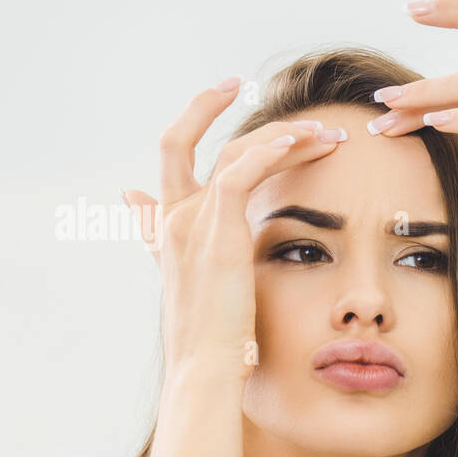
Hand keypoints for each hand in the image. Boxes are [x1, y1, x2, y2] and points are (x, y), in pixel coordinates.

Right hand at [122, 80, 346, 381]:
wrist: (206, 371)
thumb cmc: (212, 342)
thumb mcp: (190, 289)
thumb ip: (168, 244)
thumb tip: (135, 204)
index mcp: (168, 230)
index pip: (170, 158)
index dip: (193, 121)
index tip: (222, 95)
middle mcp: (172, 218)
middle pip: (179, 139)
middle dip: (210, 104)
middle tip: (247, 85)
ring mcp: (190, 222)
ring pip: (232, 153)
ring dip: (280, 136)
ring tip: (322, 133)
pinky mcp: (217, 230)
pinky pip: (242, 170)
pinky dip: (271, 151)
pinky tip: (303, 143)